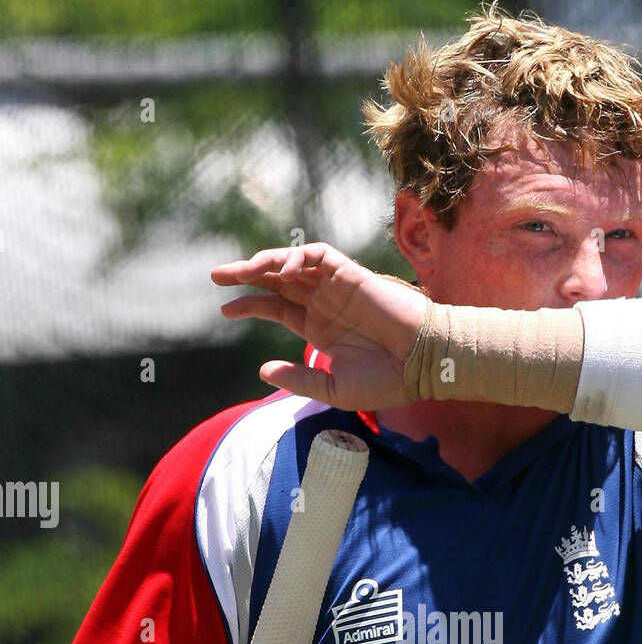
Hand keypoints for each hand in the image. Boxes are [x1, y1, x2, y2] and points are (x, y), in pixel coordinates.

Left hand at [211, 243, 428, 409]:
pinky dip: (299, 257)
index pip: (276, 306)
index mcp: (318, 327)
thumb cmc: (385, 381)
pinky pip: (319, 255)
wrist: (422, 364)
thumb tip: (262, 369)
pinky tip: (285, 273)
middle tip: (216, 275)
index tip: (225, 309)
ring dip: (265, 262)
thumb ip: (299, 378)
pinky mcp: (351, 274)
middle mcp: (324, 302)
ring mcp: (337, 287)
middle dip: (246, 275)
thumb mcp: (333, 388)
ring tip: (240, 271)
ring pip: (293, 263)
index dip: (249, 303)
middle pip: (277, 280)